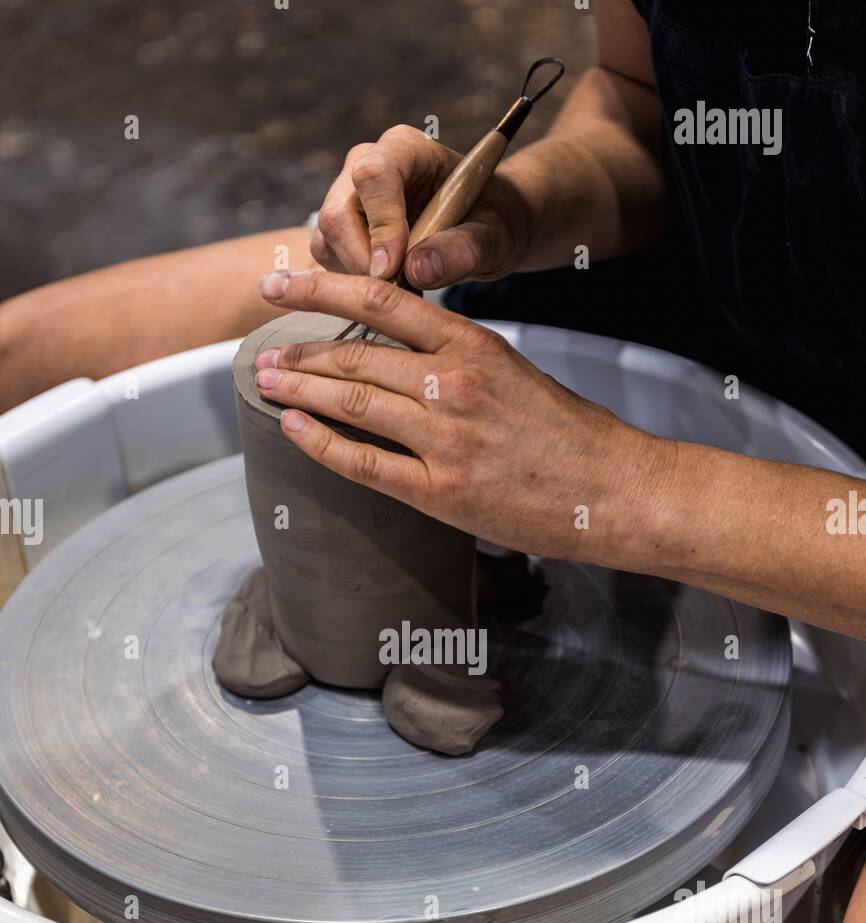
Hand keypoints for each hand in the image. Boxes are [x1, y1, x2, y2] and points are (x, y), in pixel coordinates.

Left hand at [253, 269, 657, 563]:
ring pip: (352, 402)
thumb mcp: (514, 371)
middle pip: (355, 355)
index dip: (322, 288)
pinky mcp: (442, 490)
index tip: (280, 284)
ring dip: (299, 391)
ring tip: (267, 384)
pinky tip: (293, 429)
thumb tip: (401, 357)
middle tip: (261, 353)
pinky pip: (365, 463)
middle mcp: (454, 384)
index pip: (383, 301)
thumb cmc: (568, 435)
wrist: (612, 489)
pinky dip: (321, 444)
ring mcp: (446, 438)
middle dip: (298, 351)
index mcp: (473, 345)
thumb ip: (457, 359)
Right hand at [309, 125, 532, 289]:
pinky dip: (354, 284)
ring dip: (358, 277)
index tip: (393, 269)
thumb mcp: (494, 235)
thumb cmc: (491, 222)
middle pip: (337, 213)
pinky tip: (390, 288)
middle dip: (363, 261)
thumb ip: (464, 248)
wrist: (483, 229)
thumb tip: (416, 270)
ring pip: (326, 241)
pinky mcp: (339, 232)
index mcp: (406, 148)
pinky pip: (328, 261)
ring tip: (405, 290)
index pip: (374, 176)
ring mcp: (347, 198)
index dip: (380, 225)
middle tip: (401, 292)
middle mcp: (366, 166)